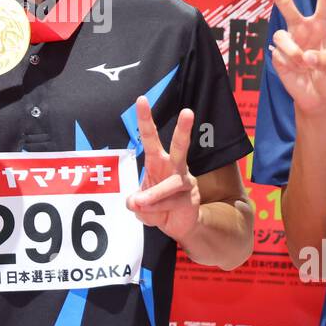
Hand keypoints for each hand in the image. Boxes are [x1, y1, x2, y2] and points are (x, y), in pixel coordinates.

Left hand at [126, 96, 201, 242]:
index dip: (146, 119)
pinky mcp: (191, 198)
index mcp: (158, 161)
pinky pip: (171, 202)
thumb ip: (136, 203)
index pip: (151, 137)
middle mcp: (174, 167)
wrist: (179, 226)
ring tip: (140, 202)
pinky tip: (153, 213)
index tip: (141, 100)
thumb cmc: (157, 208)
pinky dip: (156, 209)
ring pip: (171, 183)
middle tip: (188, 112)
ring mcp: (185, 181)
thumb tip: (135, 201)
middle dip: (183, 129)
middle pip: (180, 146)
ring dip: (153, 194)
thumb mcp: (139, 206)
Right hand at [256, 0, 325, 119]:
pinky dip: (288, 64)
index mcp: (322, 26)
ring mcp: (288, 41)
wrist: (319, 100)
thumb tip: (306, 56)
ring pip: (281, 36)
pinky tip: (296, 72)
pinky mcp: (277, 55)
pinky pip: (278, 54)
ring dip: (292, 52)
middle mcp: (302, 28)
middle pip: (285, 1)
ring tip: (303, 66)